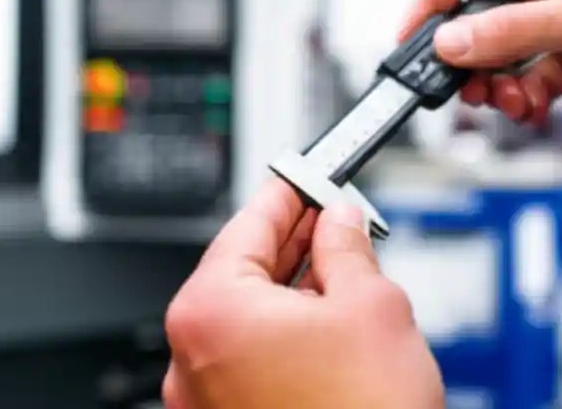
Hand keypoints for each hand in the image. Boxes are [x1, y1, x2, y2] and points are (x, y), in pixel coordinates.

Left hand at [162, 180, 442, 408]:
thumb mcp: (372, 309)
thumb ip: (349, 249)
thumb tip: (340, 222)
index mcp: (209, 311)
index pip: (246, 225)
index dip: (288, 194)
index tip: (308, 175)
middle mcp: (189, 355)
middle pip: (239, 272)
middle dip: (292, 245)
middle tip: (333, 220)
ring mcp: (201, 398)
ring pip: (244, 319)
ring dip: (290, 293)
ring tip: (343, 276)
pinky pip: (245, 361)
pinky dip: (281, 338)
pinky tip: (325, 329)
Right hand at [400, 0, 561, 123]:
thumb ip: (513, 33)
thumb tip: (450, 42)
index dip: (430, 4)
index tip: (408, 40)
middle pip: (479, 18)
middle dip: (466, 57)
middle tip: (458, 87)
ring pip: (504, 54)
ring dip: (496, 84)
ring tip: (504, 103)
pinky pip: (533, 78)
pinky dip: (525, 98)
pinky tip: (532, 110)